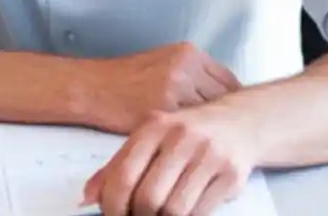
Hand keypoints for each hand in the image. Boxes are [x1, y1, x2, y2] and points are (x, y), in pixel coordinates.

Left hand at [81, 105, 258, 215]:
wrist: (239, 122)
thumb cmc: (186, 134)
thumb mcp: (149, 139)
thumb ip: (117, 166)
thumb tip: (88, 198)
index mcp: (153, 127)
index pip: (124, 175)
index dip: (113, 204)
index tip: (111, 215)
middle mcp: (180, 138)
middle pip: (148, 197)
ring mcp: (207, 156)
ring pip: (174, 209)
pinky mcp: (230, 175)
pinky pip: (200, 212)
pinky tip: (181, 213)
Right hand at [83, 43, 241, 132]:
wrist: (91, 87)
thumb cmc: (122, 79)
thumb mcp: (161, 63)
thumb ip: (191, 75)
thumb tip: (218, 94)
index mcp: (187, 53)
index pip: (228, 81)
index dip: (232, 104)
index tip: (232, 119)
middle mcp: (185, 68)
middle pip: (224, 100)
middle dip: (224, 121)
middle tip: (223, 137)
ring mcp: (175, 88)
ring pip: (208, 119)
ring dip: (210, 134)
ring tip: (208, 146)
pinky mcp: (162, 111)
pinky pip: (187, 131)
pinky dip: (191, 142)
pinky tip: (189, 149)